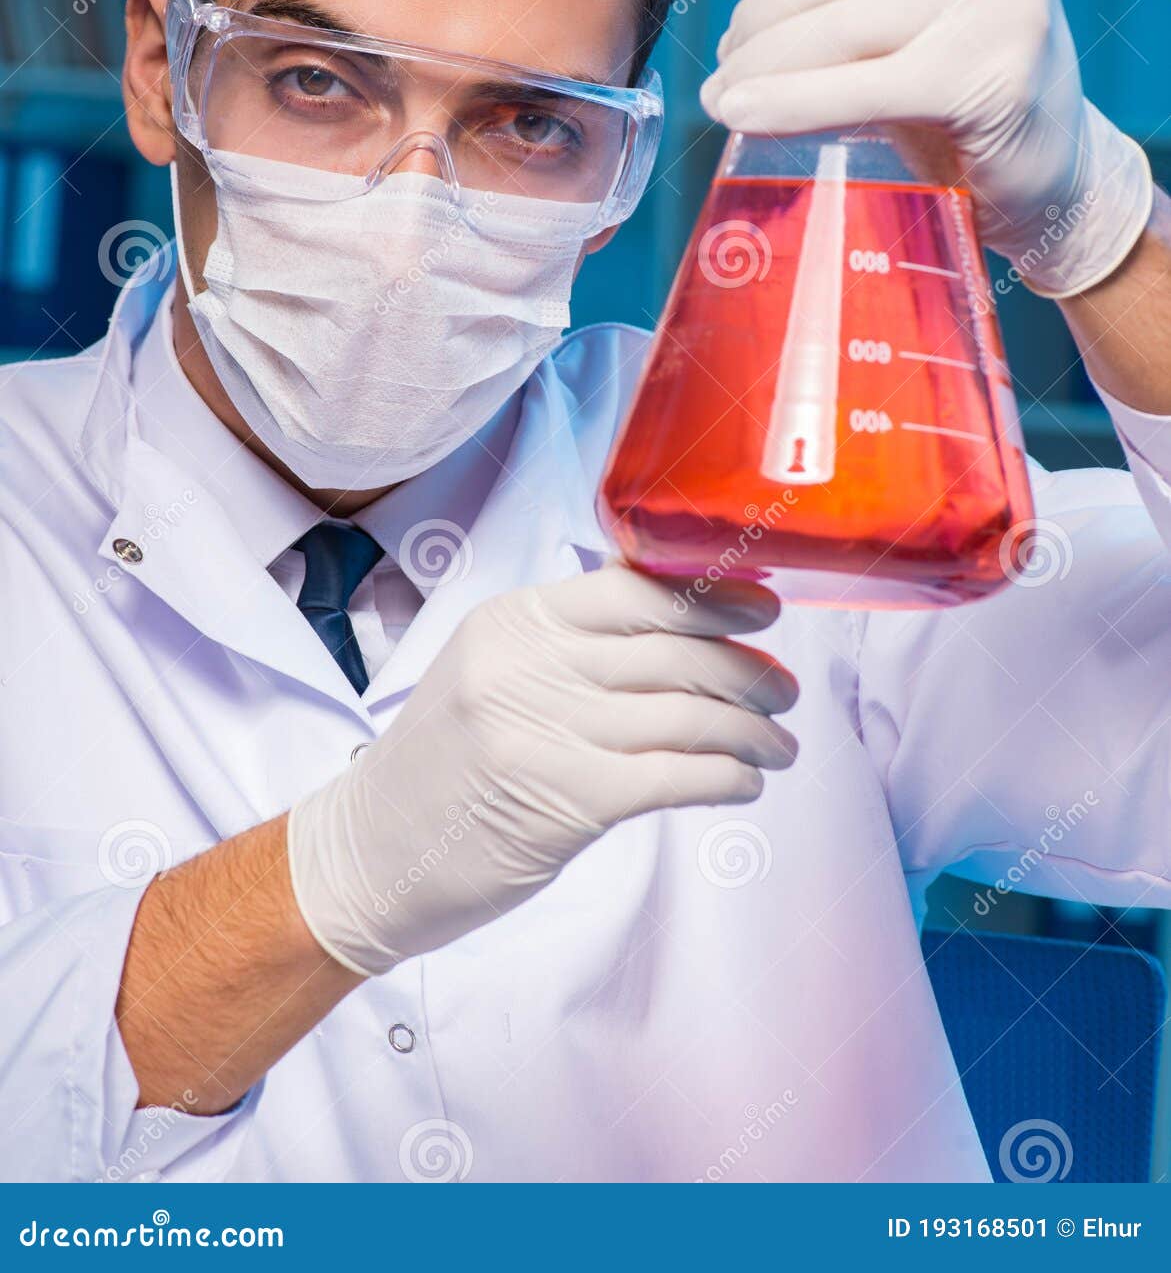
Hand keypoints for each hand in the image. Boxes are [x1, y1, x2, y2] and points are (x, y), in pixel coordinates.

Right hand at [287, 564, 796, 974]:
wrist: (369, 854)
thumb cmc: (441, 763)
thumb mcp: (487, 669)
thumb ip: (567, 640)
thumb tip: (680, 616)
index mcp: (515, 620)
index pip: (636, 588)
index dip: (715, 595)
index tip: (764, 609)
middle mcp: (531, 665)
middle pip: (674, 649)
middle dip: (747, 670)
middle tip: (784, 689)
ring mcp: (548, 732)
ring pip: (688, 714)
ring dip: (752, 731)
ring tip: (779, 746)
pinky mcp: (568, 802)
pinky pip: (677, 776)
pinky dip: (726, 777)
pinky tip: (744, 785)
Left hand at [701, 0, 1151, 296]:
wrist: (1053, 173)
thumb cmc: (964, 86)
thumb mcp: (900, 11)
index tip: (740, 7)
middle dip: (758, 22)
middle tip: (723, 67)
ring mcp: (999, 6)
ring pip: (838, 29)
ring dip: (759, 67)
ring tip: (723, 97)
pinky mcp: (989, 79)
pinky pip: (862, 90)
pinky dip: (789, 104)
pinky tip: (741, 115)